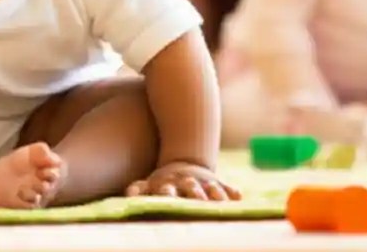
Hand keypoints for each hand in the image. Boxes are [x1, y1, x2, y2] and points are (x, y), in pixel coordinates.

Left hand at [126, 161, 240, 201]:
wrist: (184, 165)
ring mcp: (203, 183)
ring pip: (211, 188)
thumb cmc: (163, 182)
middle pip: (191, 188)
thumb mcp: (148, 184)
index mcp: (168, 185)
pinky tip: (238, 196)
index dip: (168, 194)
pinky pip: (228, 187)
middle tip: (198, 200)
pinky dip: (232, 192)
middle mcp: (186, 183)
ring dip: (215, 194)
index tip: (168, 199)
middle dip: (194, 193)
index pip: (167, 190)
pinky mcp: (219, 184)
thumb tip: (128, 195)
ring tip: (221, 202)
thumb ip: (138, 189)